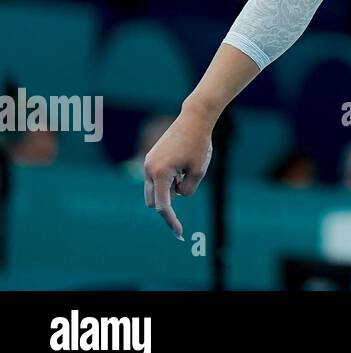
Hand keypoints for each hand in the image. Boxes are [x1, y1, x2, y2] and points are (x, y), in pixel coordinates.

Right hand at [142, 109, 213, 240]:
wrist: (194, 119)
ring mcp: (148, 163)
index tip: (179, 233)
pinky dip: (169, 179)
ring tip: (187, 169)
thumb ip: (187, 189)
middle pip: (154, 200)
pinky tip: (183, 163)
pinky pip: (157, 178)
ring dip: (169, 190)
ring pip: (155, 190)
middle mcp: (149, 169)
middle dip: (169, 201)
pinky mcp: (151, 158)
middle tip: (187, 184)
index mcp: (160, 173)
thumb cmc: (199, 144)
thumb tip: (176, 196)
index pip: (162, 206)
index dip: (171, 221)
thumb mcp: (199, 171)